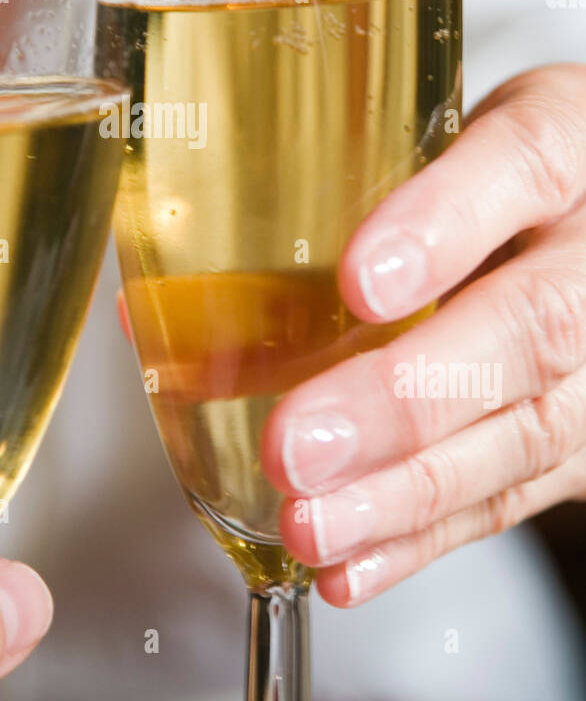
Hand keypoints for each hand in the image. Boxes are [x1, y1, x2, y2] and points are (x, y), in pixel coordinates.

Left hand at [261, 64, 585, 604]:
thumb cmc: (486, 176)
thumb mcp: (434, 138)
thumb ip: (323, 200)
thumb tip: (157, 301)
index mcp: (561, 139)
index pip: (525, 162)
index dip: (443, 224)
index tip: (360, 281)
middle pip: (533, 325)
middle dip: (407, 396)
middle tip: (298, 444)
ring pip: (528, 428)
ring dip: (407, 490)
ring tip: (310, 521)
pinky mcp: (584, 438)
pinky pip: (518, 495)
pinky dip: (426, 537)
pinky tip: (352, 563)